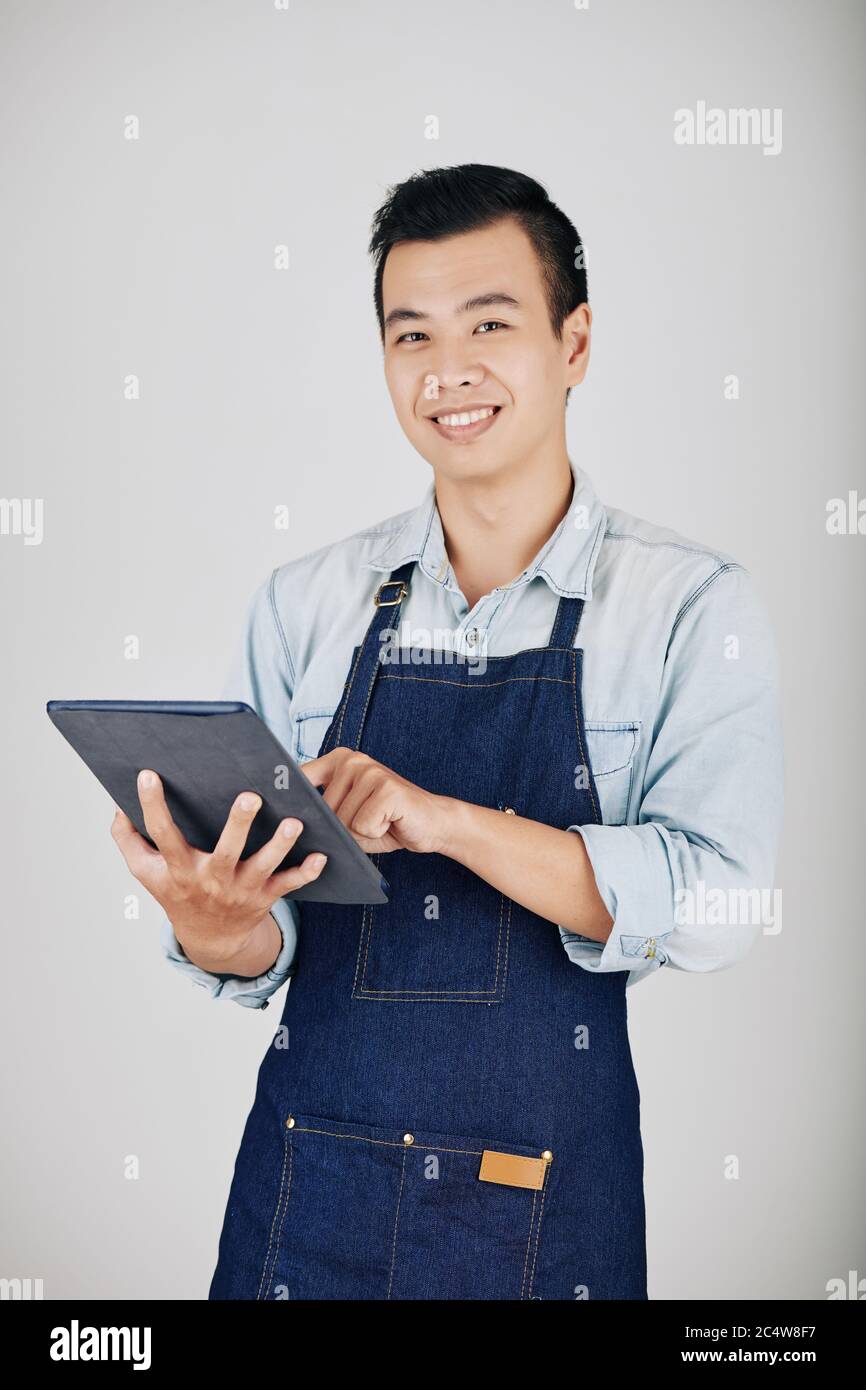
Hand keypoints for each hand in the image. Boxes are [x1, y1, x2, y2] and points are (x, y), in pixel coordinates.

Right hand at [110, 769, 326, 962]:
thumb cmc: (177, 890)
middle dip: (238, 825)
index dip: (153, 805)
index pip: (161, 834)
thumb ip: (128, 838)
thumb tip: (117, 802)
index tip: (149, 774)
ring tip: (294, 822)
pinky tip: (321, 856)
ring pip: (263, 867)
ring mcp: (240, 889)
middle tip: (250, 796)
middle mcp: (210, 879)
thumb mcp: (145, 871)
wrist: (210, 939)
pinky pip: (289, 885)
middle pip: (224, 852)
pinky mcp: (265, 896)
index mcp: (177, 868)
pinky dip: (306, 872)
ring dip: (279, 846)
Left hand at [299, 747, 451, 853]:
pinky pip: (363, 826)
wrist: (431, 823)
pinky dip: (377, 833)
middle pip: (323, 813)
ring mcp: (370, 771)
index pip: (299, 780)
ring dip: (362, 832)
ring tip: (381, 821)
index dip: (292, 800)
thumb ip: (323, 813)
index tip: (276, 800)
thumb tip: (295, 821)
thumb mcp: (347, 815)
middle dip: (342, 829)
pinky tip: (390, 822)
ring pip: (343, 822)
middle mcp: (352, 760)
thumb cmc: (386, 822)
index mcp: (337, 761)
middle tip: (367, 821)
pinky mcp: (387, 787)